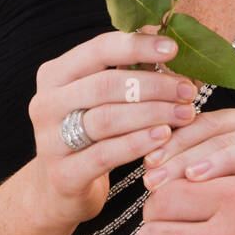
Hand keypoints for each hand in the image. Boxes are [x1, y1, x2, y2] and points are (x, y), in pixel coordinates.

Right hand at [25, 30, 196, 231]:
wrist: (61, 189)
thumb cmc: (93, 134)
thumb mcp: (102, 100)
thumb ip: (131, 75)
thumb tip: (182, 54)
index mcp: (55, 74)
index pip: (98, 49)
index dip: (138, 46)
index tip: (174, 49)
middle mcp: (45, 103)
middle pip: (105, 85)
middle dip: (154, 85)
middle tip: (188, 90)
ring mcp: (50, 140)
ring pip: (107, 119)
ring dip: (153, 113)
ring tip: (185, 113)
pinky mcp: (63, 174)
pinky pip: (105, 154)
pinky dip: (138, 142)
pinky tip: (164, 136)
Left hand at [142, 106, 234, 202]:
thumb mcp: (222, 189)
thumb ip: (192, 173)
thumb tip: (147, 173)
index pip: (206, 124)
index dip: (174, 143)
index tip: (146, 168)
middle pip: (227, 135)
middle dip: (189, 156)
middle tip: (157, 183)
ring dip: (229, 159)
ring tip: (197, 178)